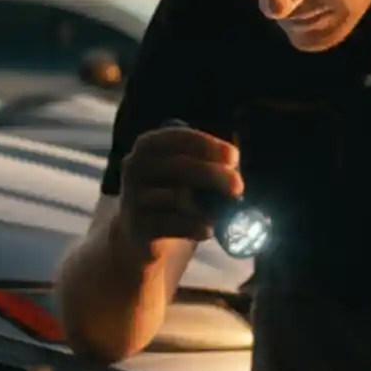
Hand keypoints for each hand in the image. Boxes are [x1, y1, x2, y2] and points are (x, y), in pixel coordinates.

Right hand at [114, 122, 242, 255]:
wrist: (141, 233)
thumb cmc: (174, 193)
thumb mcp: (188, 172)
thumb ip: (208, 164)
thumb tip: (235, 170)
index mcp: (149, 145)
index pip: (177, 137)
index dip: (207, 145)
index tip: (234, 157)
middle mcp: (135, 167)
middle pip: (179, 166)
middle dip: (213, 175)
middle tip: (238, 187)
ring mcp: (132, 197)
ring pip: (177, 199)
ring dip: (205, 207)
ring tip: (219, 214)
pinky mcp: (137, 227)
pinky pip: (173, 225)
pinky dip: (196, 227)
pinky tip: (207, 230)